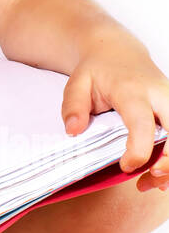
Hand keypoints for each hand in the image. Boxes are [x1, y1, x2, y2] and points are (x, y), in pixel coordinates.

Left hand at [61, 28, 168, 191]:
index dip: (138, 151)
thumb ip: (73, 105)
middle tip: (149, 176)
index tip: (125, 166)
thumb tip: (73, 130)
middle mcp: (160, 96)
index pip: (143, 124)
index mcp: (133, 90)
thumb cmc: (98, 70)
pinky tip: (159, 174)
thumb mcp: (78, 82)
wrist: (119, 50)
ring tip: (149, 182)